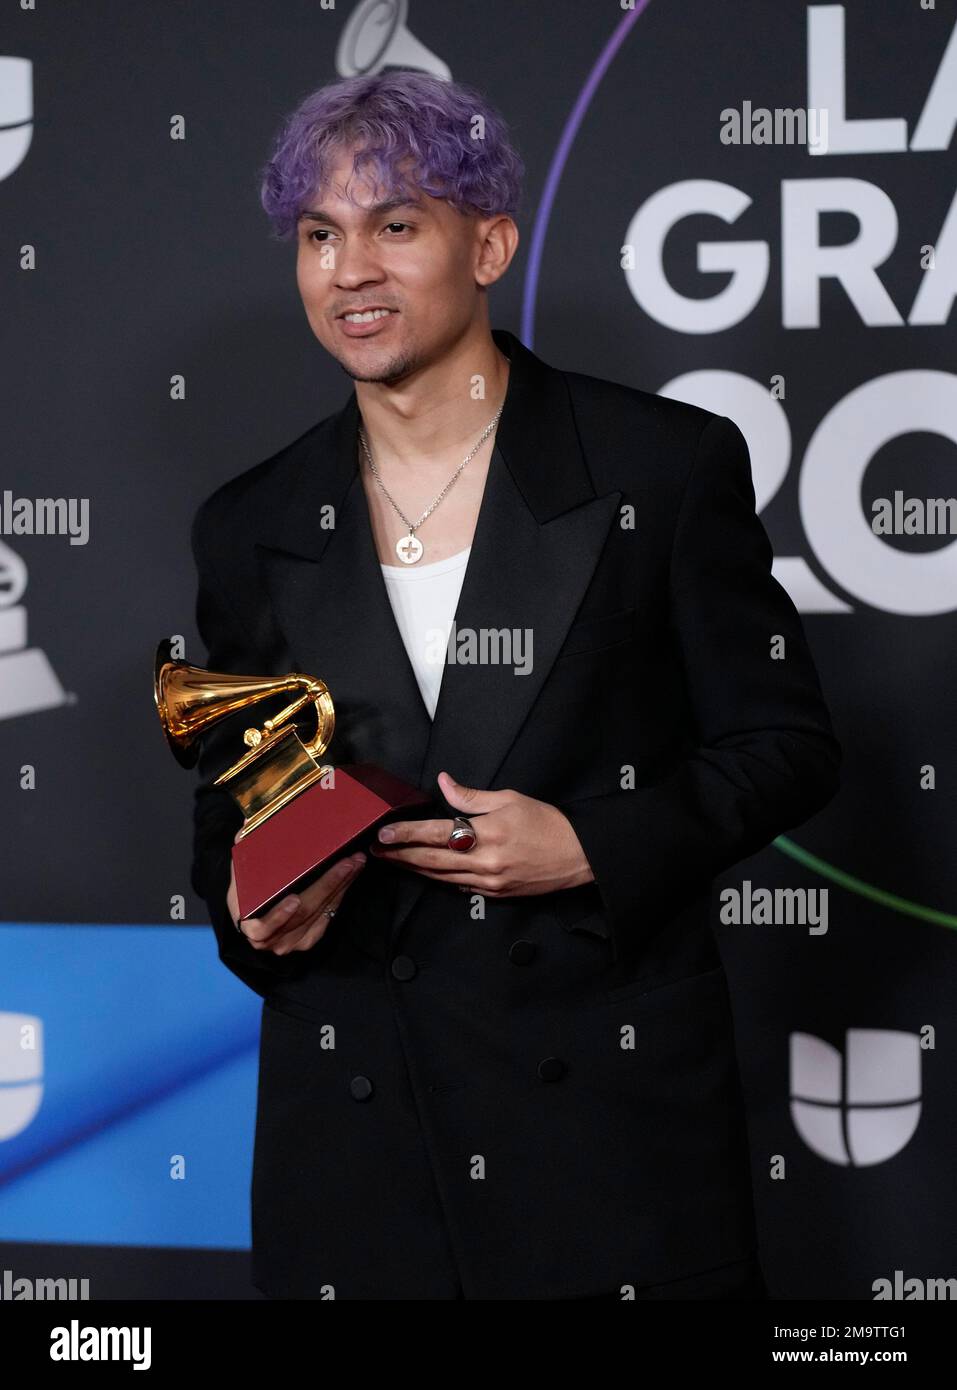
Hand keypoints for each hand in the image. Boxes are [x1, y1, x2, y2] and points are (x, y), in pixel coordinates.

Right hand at [226, 836, 366, 954]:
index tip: (294, 899)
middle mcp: (270, 940)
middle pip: (303, 913)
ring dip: (341, 887)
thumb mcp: (241, 870)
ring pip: (321, 913)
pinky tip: (350, 877)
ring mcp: (290, 942)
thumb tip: (247, 824)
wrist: (253, 911)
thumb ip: (242, 848)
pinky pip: (328, 916)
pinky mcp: (308, 940)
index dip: (279, 915)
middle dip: (328, 885)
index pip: (264, 926)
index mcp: (250, 926)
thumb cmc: (248, 889)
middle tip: (346, 863)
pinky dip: (340, 894)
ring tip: (354, 864)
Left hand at [368, 770, 594, 896]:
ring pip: (441, 877)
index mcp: (488, 834)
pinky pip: (459, 886)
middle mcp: (484, 861)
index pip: (437, 834)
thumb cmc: (547, 823)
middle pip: (431, 861)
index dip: (407, 834)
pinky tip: (425, 872)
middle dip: (401, 855)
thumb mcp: (510, 799)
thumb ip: (471, 796)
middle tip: (377, 851)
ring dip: (414, 869)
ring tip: (394, 860)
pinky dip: (439, 879)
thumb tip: (444, 783)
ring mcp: (489, 882)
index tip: (385, 833)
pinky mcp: (495, 894)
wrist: (579, 856)